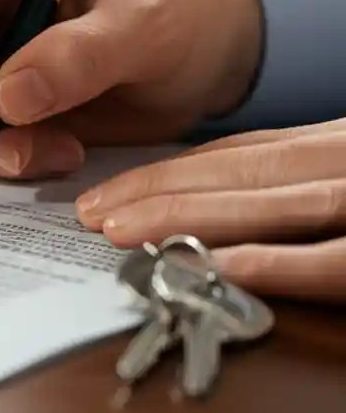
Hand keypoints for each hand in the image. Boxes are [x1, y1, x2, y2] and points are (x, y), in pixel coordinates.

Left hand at [76, 122, 345, 302]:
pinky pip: (335, 258)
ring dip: (194, 217)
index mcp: (333, 145)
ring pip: (276, 205)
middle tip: (91, 214)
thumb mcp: (339, 171)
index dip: (167, 174)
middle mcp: (343, 159)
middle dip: (161, 193)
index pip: (241, 154)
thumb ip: (294, 185)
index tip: (104, 195)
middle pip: (244, 171)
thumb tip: (214, 204)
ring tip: (122, 231)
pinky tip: (221, 267)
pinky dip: (278, 263)